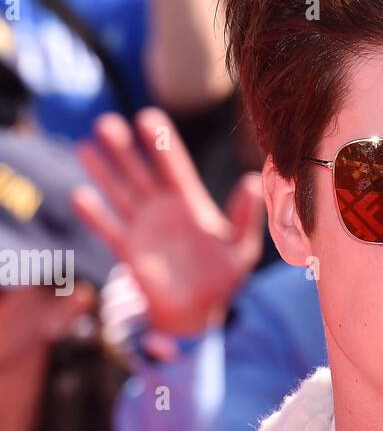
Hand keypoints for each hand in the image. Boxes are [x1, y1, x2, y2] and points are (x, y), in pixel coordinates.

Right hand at [72, 108, 265, 336]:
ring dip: (103, 172)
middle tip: (107, 123)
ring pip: (119, 193)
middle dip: (123, 149)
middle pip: (139, 172)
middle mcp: (161, 208)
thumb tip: (252, 181)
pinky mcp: (128, 250)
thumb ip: (245, 217)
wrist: (198, 312)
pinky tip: (81, 195)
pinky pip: (108, 228)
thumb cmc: (223, 279)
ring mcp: (142, 227)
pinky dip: (94, 214)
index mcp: (189, 202)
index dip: (161, 143)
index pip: (173, 166)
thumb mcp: (241, 248)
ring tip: (86, 147)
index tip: (148, 118)